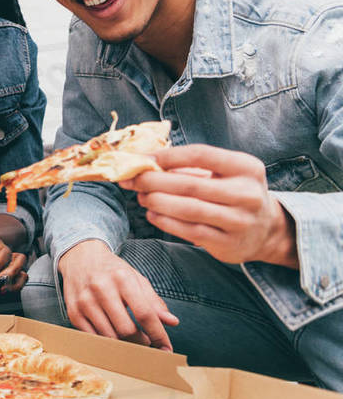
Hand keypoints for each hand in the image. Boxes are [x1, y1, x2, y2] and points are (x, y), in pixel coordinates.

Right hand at [57, 239, 178, 350]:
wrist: (80, 258)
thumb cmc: (112, 271)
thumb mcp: (136, 279)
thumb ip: (154, 302)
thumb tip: (172, 323)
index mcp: (122, 279)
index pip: (144, 314)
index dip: (158, 334)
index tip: (166, 348)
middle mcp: (101, 289)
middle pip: (126, 330)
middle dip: (141, 342)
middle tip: (146, 342)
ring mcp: (84, 301)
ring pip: (109, 336)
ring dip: (124, 344)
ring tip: (131, 339)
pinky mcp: (73, 312)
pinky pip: (93, 337)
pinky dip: (106, 341)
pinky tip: (113, 335)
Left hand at [121, 144, 297, 267]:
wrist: (266, 229)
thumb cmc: (234, 193)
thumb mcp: (225, 173)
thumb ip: (190, 167)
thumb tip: (146, 162)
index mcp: (246, 167)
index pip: (201, 155)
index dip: (168, 156)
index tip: (143, 158)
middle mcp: (247, 193)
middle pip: (190, 184)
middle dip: (154, 180)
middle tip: (132, 179)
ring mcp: (239, 221)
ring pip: (188, 209)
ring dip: (156, 201)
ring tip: (141, 196)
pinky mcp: (228, 243)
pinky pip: (189, 230)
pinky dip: (165, 221)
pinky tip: (152, 214)